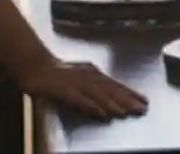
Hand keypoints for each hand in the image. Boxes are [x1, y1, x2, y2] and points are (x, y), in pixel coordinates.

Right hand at [18, 57, 146, 120]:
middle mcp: (87, 76)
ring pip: (98, 94)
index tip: (145, 101)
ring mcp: (75, 82)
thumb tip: (112, 97)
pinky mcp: (63, 90)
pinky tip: (101, 114)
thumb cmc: (58, 73)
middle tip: (142, 109)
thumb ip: (95, 85)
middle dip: (127, 100)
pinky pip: (79, 100)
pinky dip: (91, 106)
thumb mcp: (81, 76)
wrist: (34, 66)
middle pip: (110, 90)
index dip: (131, 93)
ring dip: (113, 104)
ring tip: (126, 113)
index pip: (115, 85)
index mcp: (93, 73)